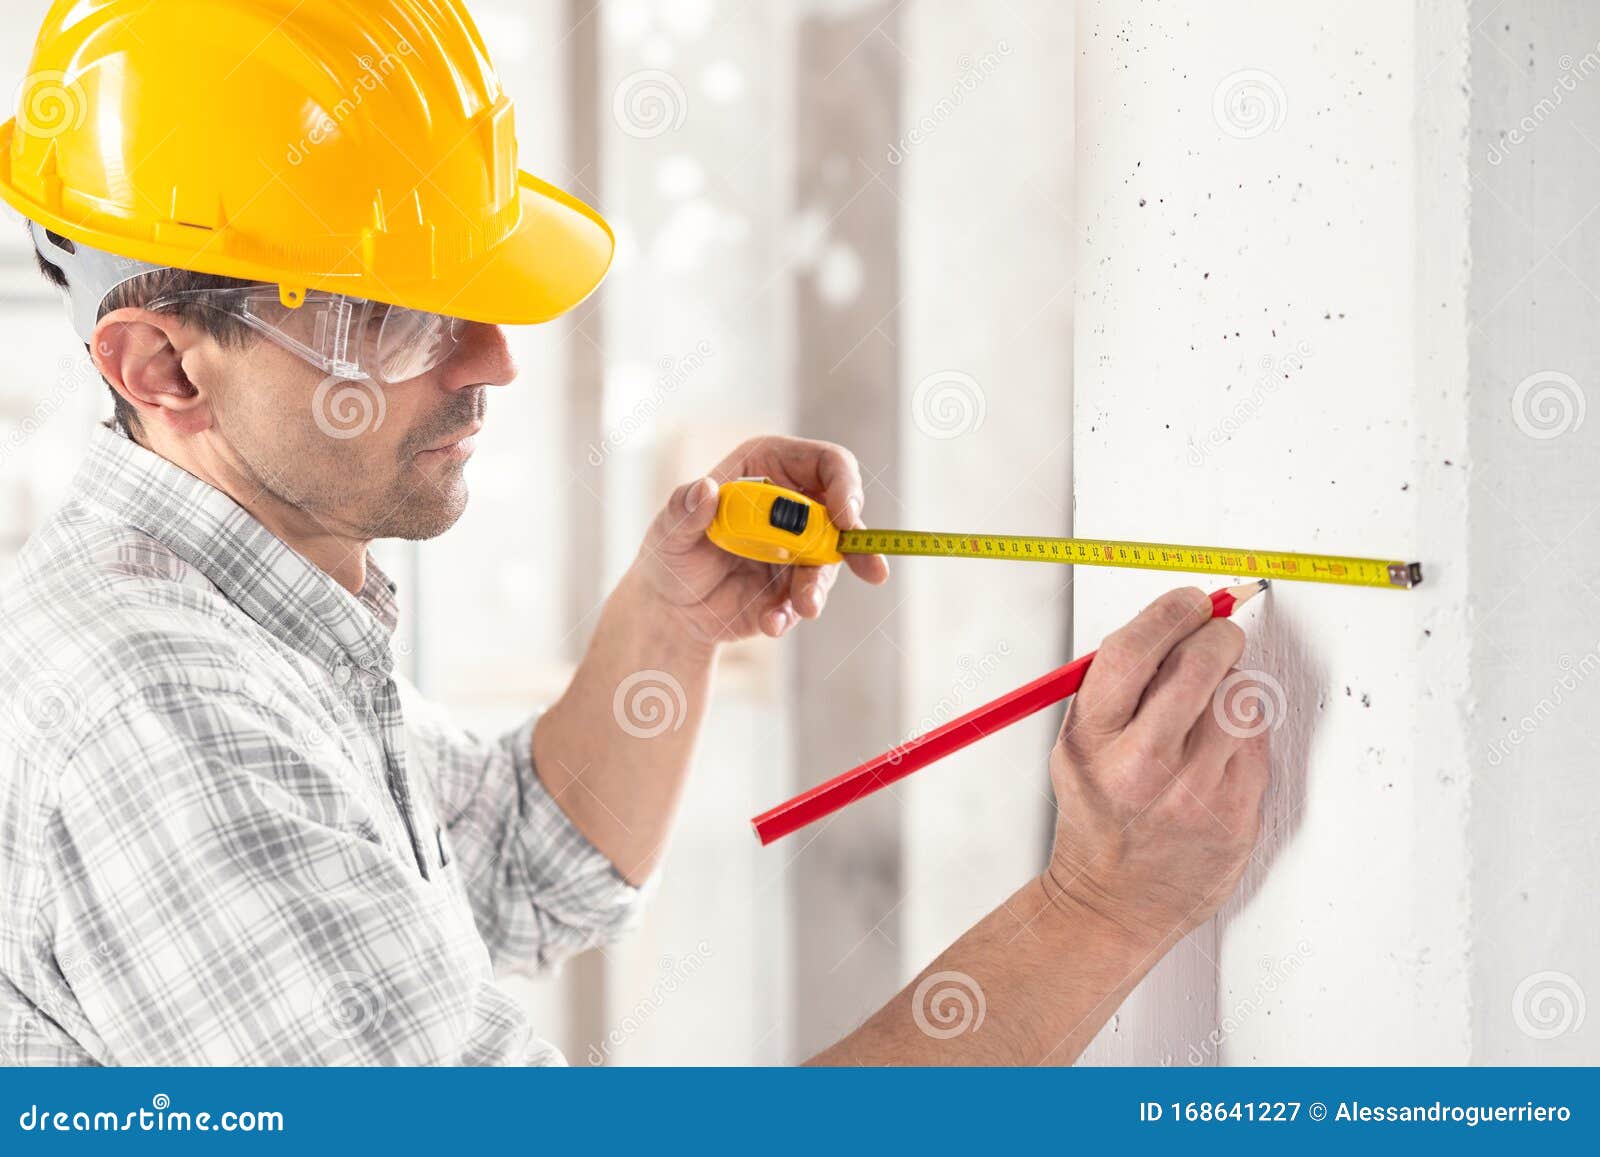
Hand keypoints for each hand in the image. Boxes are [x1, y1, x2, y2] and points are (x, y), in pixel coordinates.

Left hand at [630, 436, 890, 647]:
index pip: (829, 464)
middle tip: (873, 570)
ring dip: (818, 587)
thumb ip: (684, 510)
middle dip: (858, 544)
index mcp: (770, 469)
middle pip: (845, 515)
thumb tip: (704, 489)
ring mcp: (801, 549)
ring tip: (804, 608)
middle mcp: (795, 506)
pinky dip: (791, 612)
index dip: (845, 486)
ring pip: (830, 563)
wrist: (672, 609)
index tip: (844, 517)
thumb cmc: (671, 554)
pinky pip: (807, 598)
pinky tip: (771, 623)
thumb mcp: (668, 531)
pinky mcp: (797, 586)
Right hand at [1042, 587, 1270, 949]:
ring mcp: (1194, 792)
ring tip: (1211, 706)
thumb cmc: (1100, 814)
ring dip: (1233, 684)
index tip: (1192, 601)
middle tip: (1218, 637)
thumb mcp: (1078, 745)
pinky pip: (1259, 740)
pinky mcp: (1237, 814)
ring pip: (1240, 695)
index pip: (1136, 648)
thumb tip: (1178, 620)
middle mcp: (1141, 765)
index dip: (1171, 611)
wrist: (1114, 902)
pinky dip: (1245, 732)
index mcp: (1092, 739)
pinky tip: (1219, 751)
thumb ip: (1116, 685)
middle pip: (1199, 662)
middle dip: (1217, 635)